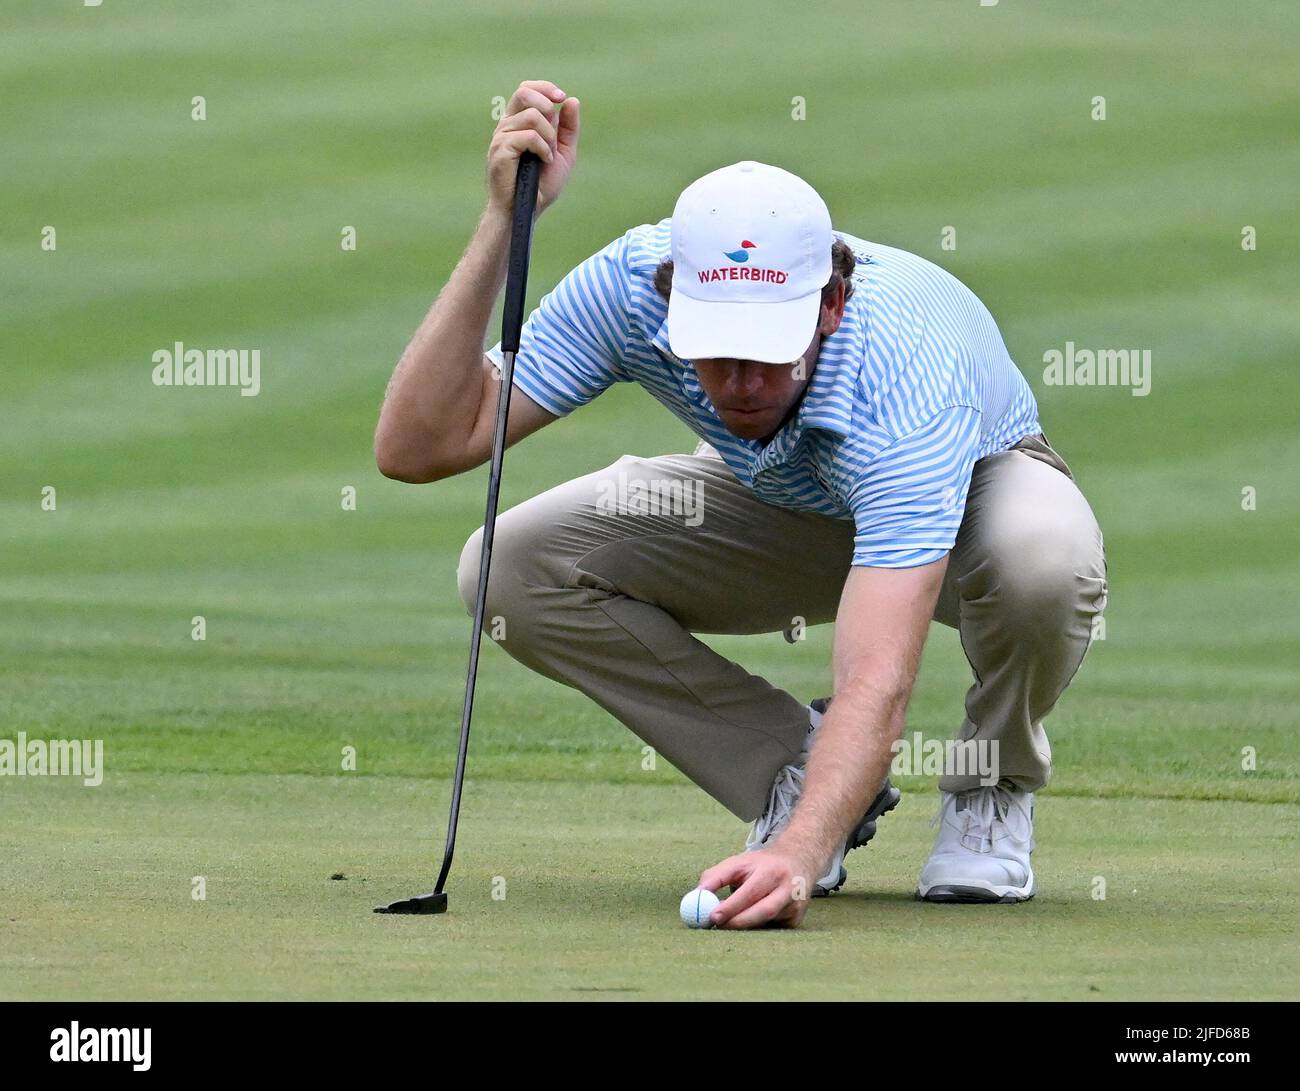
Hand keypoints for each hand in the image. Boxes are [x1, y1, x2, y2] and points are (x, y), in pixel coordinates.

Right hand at [486, 80, 580, 218]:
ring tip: (548, 156)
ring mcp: (501, 137)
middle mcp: (507, 126)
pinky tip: (544, 161)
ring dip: (549, 136)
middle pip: (524, 93)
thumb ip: (568, 128)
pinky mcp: (500, 150)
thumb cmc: (541, 185)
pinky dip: (543, 148)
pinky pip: (528, 136)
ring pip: (532, 116)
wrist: (527, 210)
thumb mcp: (563, 152)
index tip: (561, 97)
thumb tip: (571, 100)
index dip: (544, 88)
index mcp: (518, 122)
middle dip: (547, 107)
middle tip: (554, 133)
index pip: (526, 89)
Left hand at [698, 848, 817, 929]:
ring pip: (766, 922)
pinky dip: (756, 925)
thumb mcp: (738, 862)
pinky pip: (771, 927)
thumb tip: (695, 896)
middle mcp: (788, 889)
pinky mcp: (796, 920)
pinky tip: (755, 915)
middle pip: (763, 911)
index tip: (712, 916)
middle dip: (738, 922)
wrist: (798, 861)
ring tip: (731, 919)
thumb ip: (715, 876)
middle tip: (716, 926)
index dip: (732, 906)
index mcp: (772, 871)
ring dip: (745, 924)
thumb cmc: (761, 864)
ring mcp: (795, 906)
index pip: (751, 891)